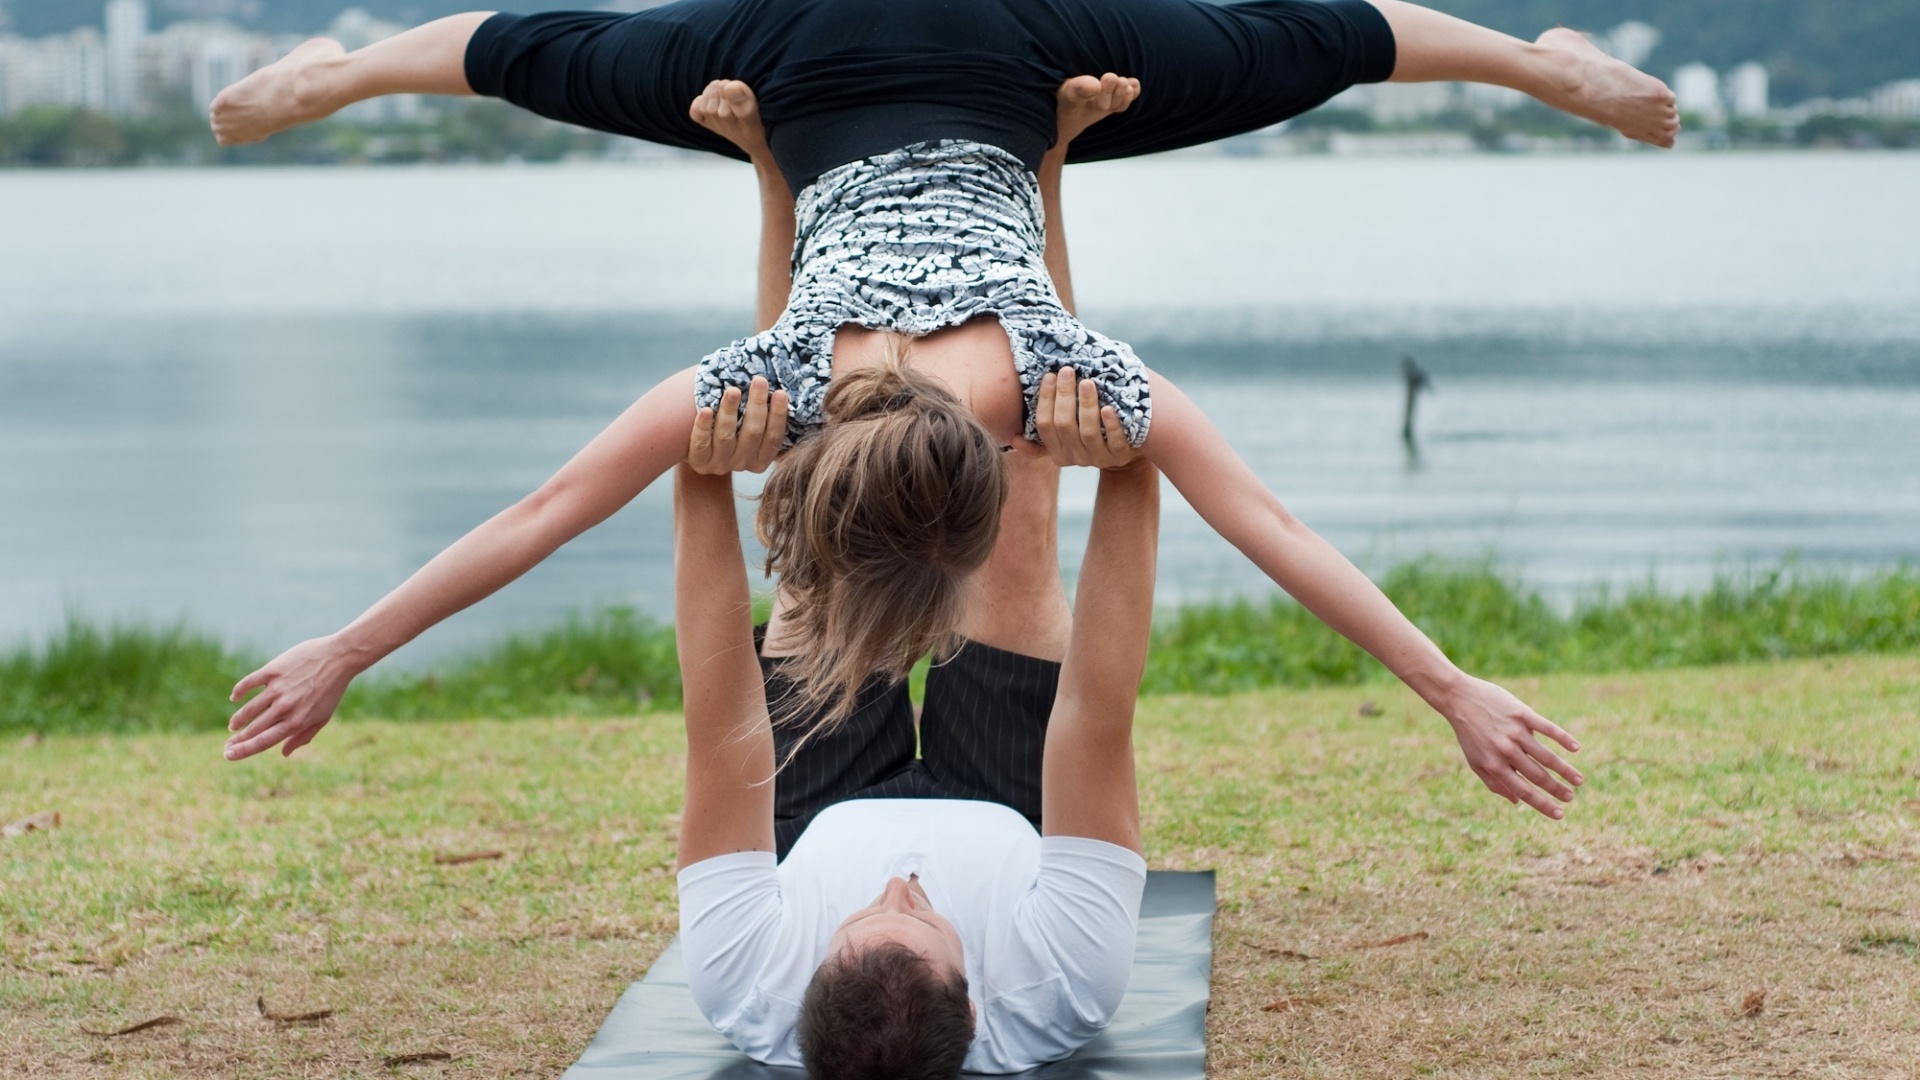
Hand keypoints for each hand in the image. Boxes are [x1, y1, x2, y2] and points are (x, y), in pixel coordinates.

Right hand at [224, 636, 361, 759]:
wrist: (340, 658)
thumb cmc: (332, 690)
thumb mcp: (323, 717)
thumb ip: (303, 736)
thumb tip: (284, 753)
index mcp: (297, 722)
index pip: (264, 741)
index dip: (244, 750)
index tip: (229, 755)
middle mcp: (285, 707)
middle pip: (253, 728)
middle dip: (237, 740)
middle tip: (227, 746)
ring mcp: (278, 688)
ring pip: (249, 709)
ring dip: (238, 720)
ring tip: (233, 726)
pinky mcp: (273, 670)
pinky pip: (249, 683)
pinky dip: (239, 691)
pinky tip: (234, 698)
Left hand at [688, 376, 788, 474]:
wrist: (701, 453)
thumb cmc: (733, 431)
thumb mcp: (750, 429)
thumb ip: (762, 417)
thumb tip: (778, 389)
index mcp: (761, 459)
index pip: (773, 437)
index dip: (778, 415)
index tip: (780, 393)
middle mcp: (743, 463)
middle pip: (753, 433)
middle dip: (757, 405)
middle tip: (760, 381)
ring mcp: (720, 464)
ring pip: (726, 436)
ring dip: (730, 411)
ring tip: (733, 390)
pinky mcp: (699, 461)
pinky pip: (701, 443)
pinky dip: (704, 426)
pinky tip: (706, 410)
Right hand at [1033, 367, 1137, 468]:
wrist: (1126, 449)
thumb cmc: (1091, 433)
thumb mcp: (1066, 438)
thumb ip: (1044, 434)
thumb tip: (1013, 439)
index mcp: (1058, 452)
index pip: (1045, 425)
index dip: (1045, 400)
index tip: (1050, 375)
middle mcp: (1076, 458)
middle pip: (1064, 425)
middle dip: (1064, 395)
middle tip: (1067, 371)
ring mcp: (1099, 458)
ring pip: (1087, 431)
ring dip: (1086, 404)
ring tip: (1087, 382)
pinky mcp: (1121, 456)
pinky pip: (1114, 440)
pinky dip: (1110, 423)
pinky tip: (1108, 407)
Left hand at [1436, 675, 1582, 818]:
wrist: (1459, 699)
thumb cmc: (1469, 733)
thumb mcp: (1475, 761)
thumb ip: (1494, 783)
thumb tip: (1516, 801)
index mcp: (1494, 765)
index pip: (1523, 791)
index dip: (1543, 805)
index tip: (1559, 814)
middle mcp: (1506, 751)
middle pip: (1538, 775)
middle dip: (1557, 789)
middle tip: (1571, 797)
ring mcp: (1515, 732)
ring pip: (1546, 756)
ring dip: (1565, 770)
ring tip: (1579, 781)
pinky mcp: (1521, 714)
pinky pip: (1547, 728)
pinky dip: (1563, 738)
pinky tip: (1575, 748)